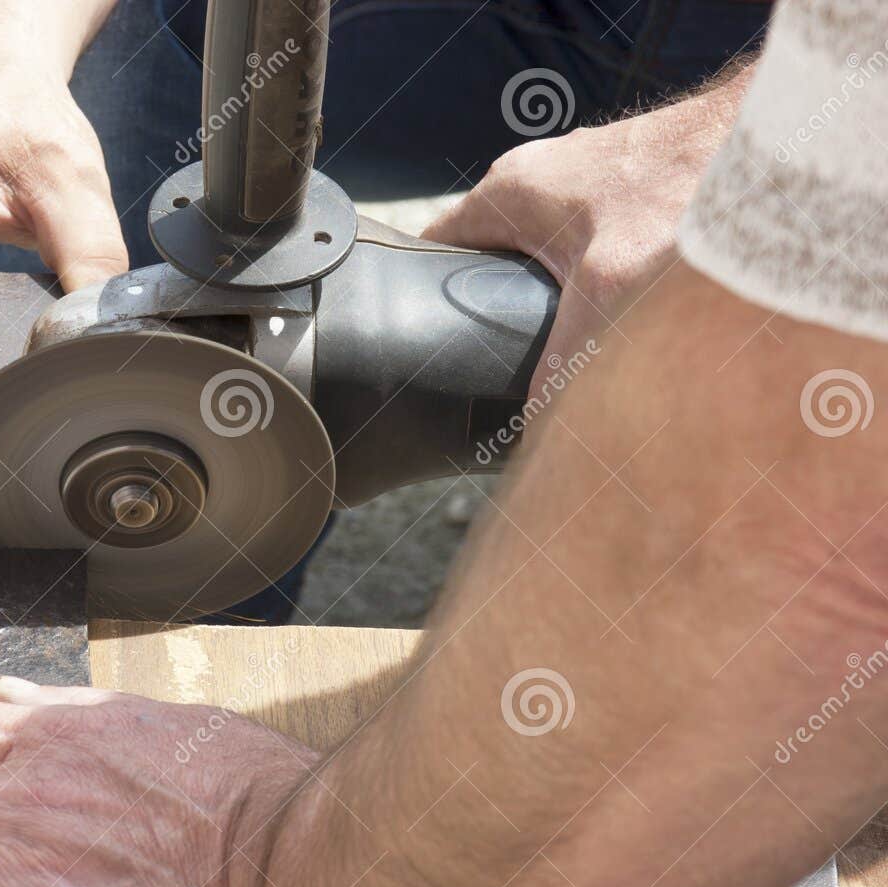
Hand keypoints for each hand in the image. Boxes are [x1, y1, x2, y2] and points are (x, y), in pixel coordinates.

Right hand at [423, 67, 750, 381]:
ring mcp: (585, 180)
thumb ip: (563, 361)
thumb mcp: (607, 290)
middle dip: (490, 309)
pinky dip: (587, 280)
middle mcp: (539, 177)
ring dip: (543, 298)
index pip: (435, 247)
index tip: (427, 350)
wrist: (770, 151)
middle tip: (490, 366)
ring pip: (541, 252)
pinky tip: (607, 318)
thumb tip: (539, 428)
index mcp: (507, 191)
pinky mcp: (628, 188)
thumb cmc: (683, 193)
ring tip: (547, 350)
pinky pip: (584, 244)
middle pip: (488, 257)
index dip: (423, 300)